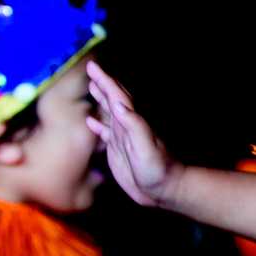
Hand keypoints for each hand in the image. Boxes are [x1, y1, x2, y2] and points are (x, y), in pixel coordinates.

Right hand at [86, 62, 183, 208]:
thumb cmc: (158, 171)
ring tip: (91, 86)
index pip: (117, 96)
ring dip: (101, 99)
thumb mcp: (147, 148)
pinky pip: (105, 132)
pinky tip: (90, 120)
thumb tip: (119, 105)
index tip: (93, 66)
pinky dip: (97, 124)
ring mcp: (122, 137)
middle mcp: (126, 126)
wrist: (165, 190)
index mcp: (132, 122)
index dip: (105, 80)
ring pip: (109, 112)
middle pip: (113, 99)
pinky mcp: (118, 150)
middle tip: (91, 69)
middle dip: (102, 83)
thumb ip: (135, 126)